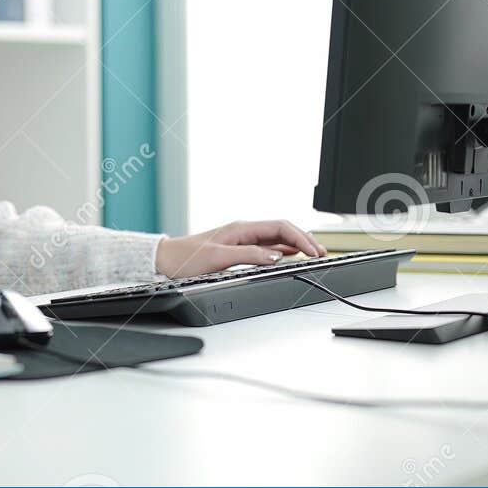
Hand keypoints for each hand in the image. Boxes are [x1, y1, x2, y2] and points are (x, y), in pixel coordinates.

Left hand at [154, 219, 325, 279]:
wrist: (166, 261)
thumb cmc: (186, 258)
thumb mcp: (218, 258)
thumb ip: (248, 255)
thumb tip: (275, 257)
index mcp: (241, 228)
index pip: (280, 227)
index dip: (301, 238)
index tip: (315, 251)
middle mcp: (244, 231)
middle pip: (282, 230)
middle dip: (305, 240)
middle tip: (322, 253)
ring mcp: (242, 239)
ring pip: (277, 238)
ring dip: (296, 245)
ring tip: (313, 254)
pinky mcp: (238, 249)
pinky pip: (267, 247)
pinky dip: (283, 251)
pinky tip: (291, 256)